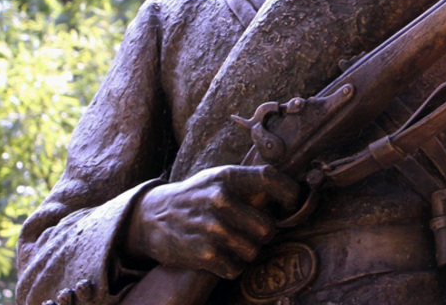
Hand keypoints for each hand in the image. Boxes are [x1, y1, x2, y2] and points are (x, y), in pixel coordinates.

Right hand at [122, 165, 301, 278]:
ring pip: (254, 250)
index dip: (289, 193)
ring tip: (233, 241)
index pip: (271, 178)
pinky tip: (220, 253)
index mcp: (228, 177)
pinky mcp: (203, 253)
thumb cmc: (196, 196)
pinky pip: (236, 268)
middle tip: (252, 230)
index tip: (292, 204)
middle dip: (263, 233)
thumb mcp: (219, 178)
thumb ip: (250, 183)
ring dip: (247, 251)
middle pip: (267, 227)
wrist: (152, 216)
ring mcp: (212, 227)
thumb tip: (291, 191)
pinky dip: (231, 265)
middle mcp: (220, 200)